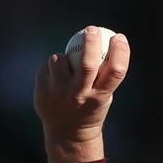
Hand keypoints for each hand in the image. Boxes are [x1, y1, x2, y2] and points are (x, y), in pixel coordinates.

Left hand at [33, 26, 130, 162]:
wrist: (68, 133)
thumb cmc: (89, 107)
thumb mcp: (102, 94)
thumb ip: (103, 74)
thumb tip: (108, 39)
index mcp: (100, 96)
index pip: (115, 71)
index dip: (120, 51)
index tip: (119, 37)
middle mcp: (80, 96)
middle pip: (88, 64)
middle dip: (92, 42)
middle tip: (92, 29)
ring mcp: (59, 94)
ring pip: (59, 60)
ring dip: (63, 57)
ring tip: (66, 67)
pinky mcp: (42, 91)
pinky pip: (47, 66)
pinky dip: (52, 67)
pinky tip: (55, 80)